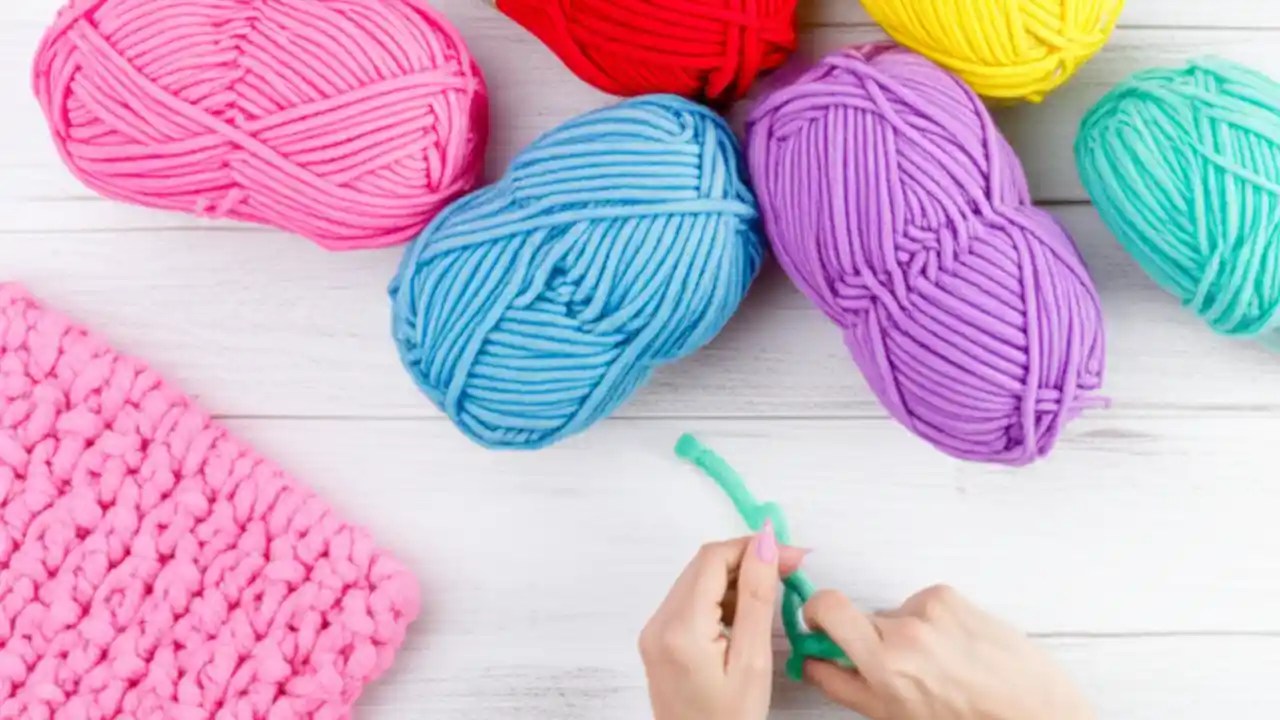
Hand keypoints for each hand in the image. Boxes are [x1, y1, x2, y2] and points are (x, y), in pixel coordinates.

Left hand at [639, 522, 808, 719]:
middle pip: (703, 566)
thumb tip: (766, 544)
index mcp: (680, 629)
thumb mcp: (752, 661)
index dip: (753, 547)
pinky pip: (690, 601)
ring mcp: (654, 631)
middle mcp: (658, 623)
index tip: (791, 554)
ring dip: (734, 579)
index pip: (713, 559)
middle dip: (746, 560)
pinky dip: (719, 598)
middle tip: (788, 570)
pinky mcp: (658, 639)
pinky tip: (745, 616)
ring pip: (697, 580)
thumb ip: (758, 598)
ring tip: (769, 598)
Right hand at [802, 585, 1092, 719]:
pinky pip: (921, 607)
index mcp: (886, 664)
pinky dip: (930, 625)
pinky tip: (953, 650)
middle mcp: (906, 629)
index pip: (826, 608)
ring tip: (936, 664)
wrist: (1034, 713)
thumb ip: (843, 685)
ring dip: (902, 634)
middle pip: (856, 615)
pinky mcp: (951, 597)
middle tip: (888, 663)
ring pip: (891, 614)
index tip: (819, 627)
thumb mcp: (893, 717)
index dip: (815, 614)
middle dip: (862, 637)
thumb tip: (812, 661)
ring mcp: (931, 608)